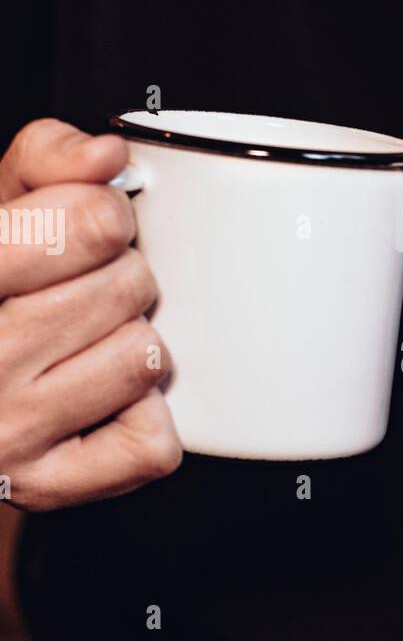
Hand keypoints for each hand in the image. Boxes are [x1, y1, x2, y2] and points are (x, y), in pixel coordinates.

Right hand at [0, 119, 180, 510]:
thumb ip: (45, 160)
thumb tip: (107, 154)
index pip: (87, 225)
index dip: (108, 215)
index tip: (92, 228)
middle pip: (127, 288)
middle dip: (121, 280)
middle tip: (82, 294)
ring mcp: (3, 430)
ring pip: (143, 358)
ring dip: (130, 346)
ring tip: (84, 347)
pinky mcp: (42, 486)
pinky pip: (150, 443)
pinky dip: (141, 420)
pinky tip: (97, 405)